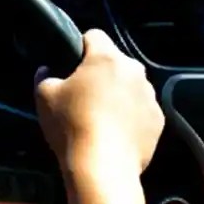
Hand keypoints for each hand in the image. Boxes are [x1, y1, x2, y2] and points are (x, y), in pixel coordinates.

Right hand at [34, 29, 163, 177]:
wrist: (103, 168)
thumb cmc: (72, 125)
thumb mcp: (44, 97)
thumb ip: (44, 76)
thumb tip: (46, 70)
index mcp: (106, 58)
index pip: (94, 35)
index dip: (79, 47)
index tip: (71, 66)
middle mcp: (134, 71)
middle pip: (115, 61)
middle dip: (101, 72)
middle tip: (83, 94)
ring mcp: (150, 96)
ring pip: (131, 85)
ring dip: (118, 93)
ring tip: (101, 117)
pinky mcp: (159, 120)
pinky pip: (142, 109)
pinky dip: (131, 116)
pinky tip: (116, 133)